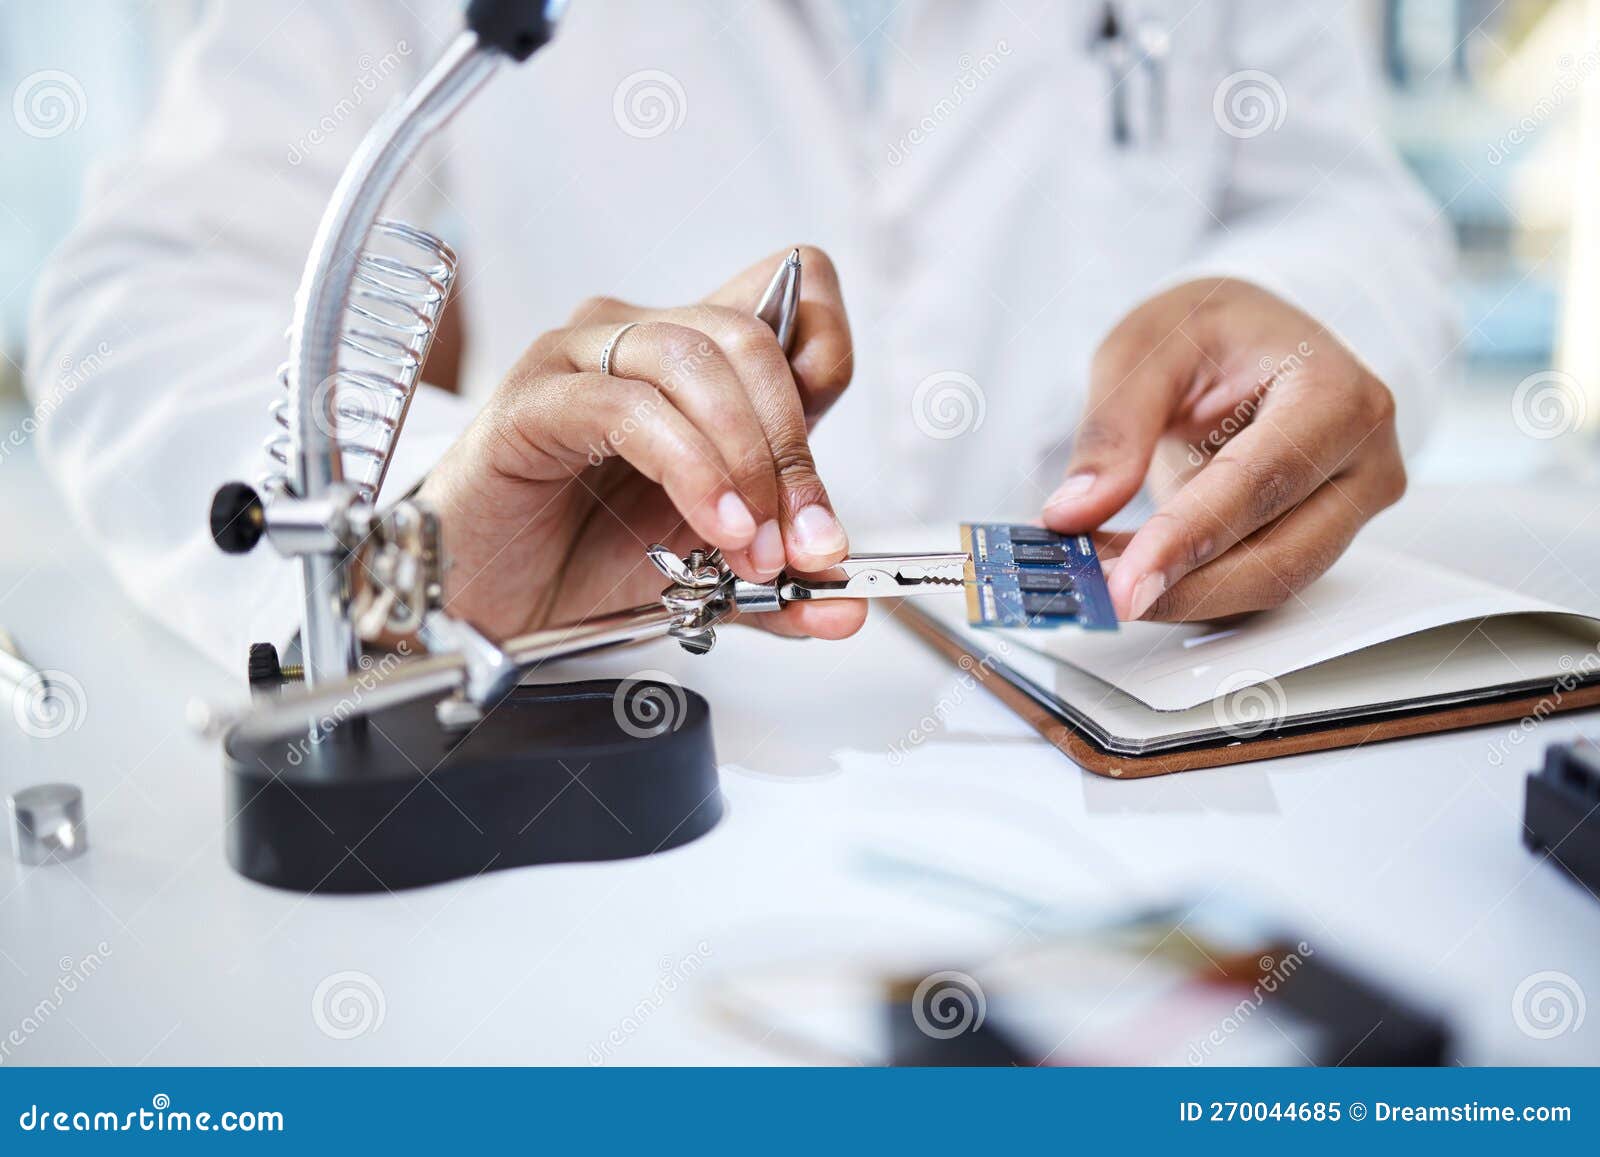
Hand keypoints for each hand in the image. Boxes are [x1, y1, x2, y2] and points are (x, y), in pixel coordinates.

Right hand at [417, 246, 864, 642]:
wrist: (484, 604)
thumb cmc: (578, 561)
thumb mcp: (709, 575)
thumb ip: (780, 586)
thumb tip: (847, 604)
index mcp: (697, 362)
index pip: (788, 290)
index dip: (825, 358)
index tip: (824, 463)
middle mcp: (641, 340)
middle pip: (751, 336)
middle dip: (792, 448)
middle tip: (802, 541)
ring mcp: (582, 359)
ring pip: (695, 358)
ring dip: (744, 460)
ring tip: (752, 545)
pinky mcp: (533, 399)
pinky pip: (627, 405)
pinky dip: (687, 466)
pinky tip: (709, 523)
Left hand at [1042, 278, 1405, 620]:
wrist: (1252, 341)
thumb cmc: (1212, 330)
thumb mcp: (1146, 349)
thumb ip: (1113, 428)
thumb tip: (1075, 511)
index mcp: (1337, 394)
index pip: (1260, 482)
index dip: (1188, 539)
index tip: (1127, 583)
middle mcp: (1362, 462)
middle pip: (1277, 557)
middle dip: (1179, 587)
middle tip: (1096, 594)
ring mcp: (1349, 510)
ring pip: (1266, 585)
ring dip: (1176, 594)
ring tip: (1097, 578)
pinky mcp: (1318, 541)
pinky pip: (1250, 584)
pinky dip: (1185, 587)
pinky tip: (1125, 572)